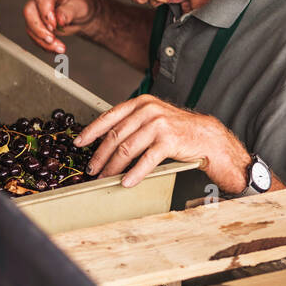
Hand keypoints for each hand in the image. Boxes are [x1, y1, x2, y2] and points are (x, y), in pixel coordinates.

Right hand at [23, 0, 99, 53]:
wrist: (80, 11)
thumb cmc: (81, 3)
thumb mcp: (81, 6)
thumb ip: (69, 11)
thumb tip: (59, 20)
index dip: (45, 13)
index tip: (54, 26)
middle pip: (29, 12)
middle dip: (39, 29)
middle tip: (51, 40)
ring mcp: (36, 10)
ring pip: (30, 26)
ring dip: (42, 41)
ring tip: (59, 48)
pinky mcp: (35, 22)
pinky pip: (34, 34)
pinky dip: (43, 44)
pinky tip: (54, 48)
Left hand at [74, 95, 250, 190]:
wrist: (206, 136)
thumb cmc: (176, 129)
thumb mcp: (151, 118)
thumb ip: (130, 123)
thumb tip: (103, 139)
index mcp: (141, 103)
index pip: (109, 117)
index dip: (91, 131)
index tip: (79, 143)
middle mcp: (148, 111)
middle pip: (115, 136)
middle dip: (100, 155)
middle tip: (92, 168)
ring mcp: (159, 125)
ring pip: (127, 149)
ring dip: (113, 166)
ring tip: (105, 177)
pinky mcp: (169, 141)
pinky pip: (146, 160)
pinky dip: (134, 173)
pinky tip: (126, 182)